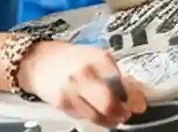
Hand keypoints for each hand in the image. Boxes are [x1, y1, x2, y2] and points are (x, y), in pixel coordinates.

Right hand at [18, 41, 146, 126]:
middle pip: (110, 104)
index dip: (134, 97)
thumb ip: (117, 75)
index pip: (123, 83)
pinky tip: (91, 107)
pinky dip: (92, 115)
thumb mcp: (96, 58)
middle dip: (121, 112)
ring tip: (111, 114)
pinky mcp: (63, 103)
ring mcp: (72, 89)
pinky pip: (85, 116)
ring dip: (109, 119)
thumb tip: (137, 96)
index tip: (138, 103)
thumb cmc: (71, 59)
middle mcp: (85, 73)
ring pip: (99, 116)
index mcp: (99, 59)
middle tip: (125, 112)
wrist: (40, 61)